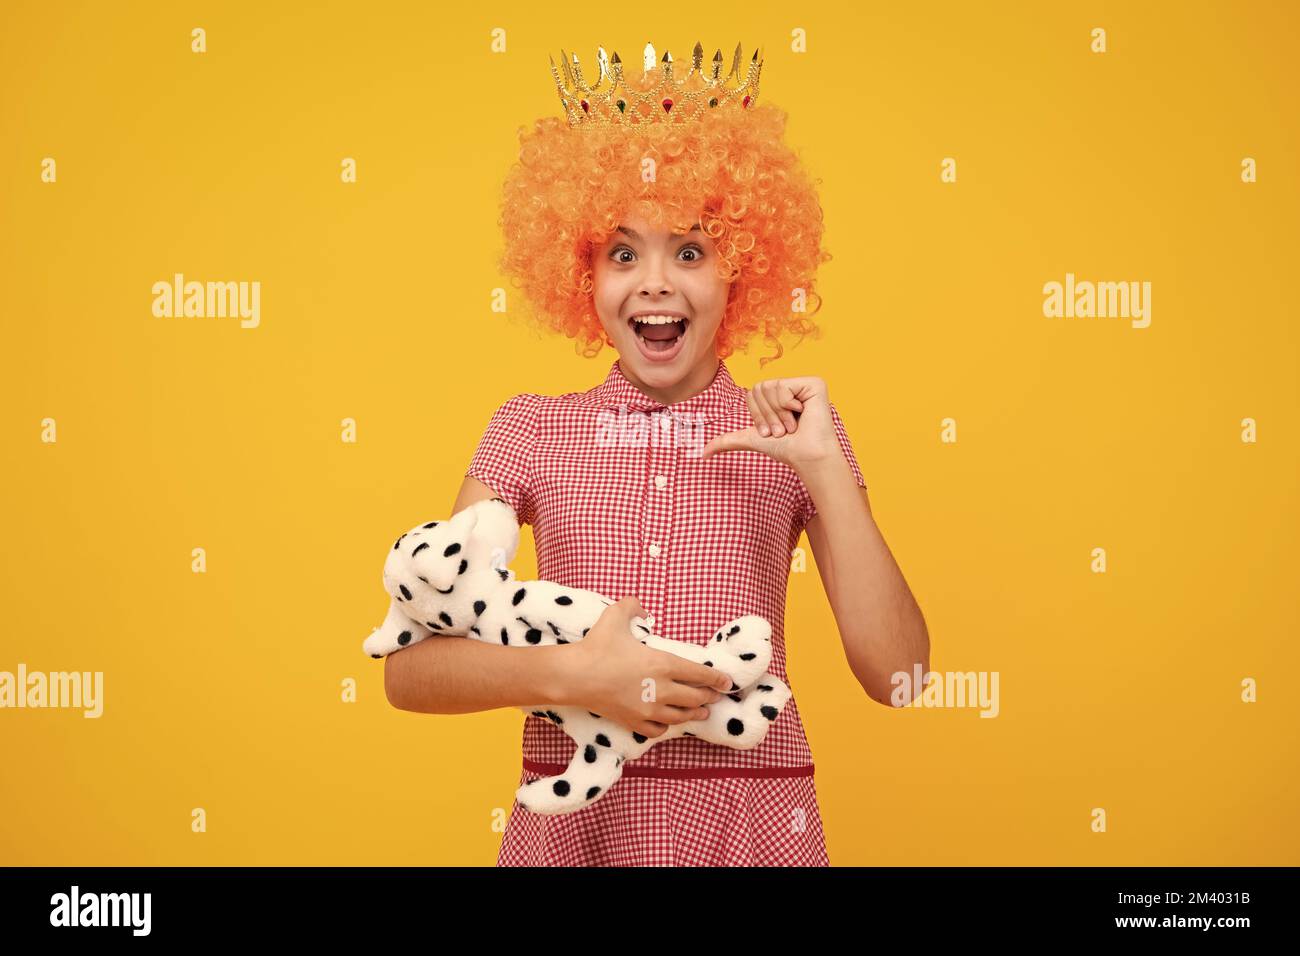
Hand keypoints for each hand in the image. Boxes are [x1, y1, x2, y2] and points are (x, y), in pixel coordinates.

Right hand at [562, 596, 732, 738]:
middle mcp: (661, 689)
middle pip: (695, 697)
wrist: (575, 675)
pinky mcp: (634, 721)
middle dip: (709, 696)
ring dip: (695, 714)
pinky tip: (668, 722)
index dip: (716, 678)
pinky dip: (667, 726)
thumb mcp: (615, 616)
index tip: (726, 682)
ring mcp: (648, 708)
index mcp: (663, 663)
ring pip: (681, 716)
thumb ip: (633, 607)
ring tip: (702, 712)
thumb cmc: (597, 645)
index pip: (700, 673)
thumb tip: (641, 607)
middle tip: (715, 696)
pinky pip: (658, 729)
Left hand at [700, 376, 839, 468]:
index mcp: (777, 394)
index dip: (757, 414)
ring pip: (770, 387)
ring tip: (792, 425)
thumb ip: (727, 441)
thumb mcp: (750, 439)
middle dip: (766, 414)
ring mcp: (803, 383)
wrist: (804, 456)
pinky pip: (785, 386)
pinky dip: (788, 405)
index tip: (770, 432)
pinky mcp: (815, 383)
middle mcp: (791, 385)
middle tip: (782, 429)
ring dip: (778, 413)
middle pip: (759, 387)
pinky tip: (802, 414)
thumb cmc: (784, 448)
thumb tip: (702, 454)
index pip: (751, 393)